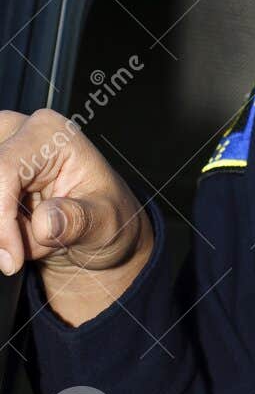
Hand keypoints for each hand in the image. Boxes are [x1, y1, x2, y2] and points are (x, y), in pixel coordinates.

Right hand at [0, 110, 154, 325]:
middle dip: (2, 224)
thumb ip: (77, 220)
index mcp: (50, 134)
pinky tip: (20, 234)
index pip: (3, 169)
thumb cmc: (106, 218)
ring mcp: (1, 153)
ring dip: (1, 230)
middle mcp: (18, 135)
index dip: (0, 218)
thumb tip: (45, 222)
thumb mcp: (105, 223)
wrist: (97, 233)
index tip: (13, 258)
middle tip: (28, 248)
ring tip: (34, 239)